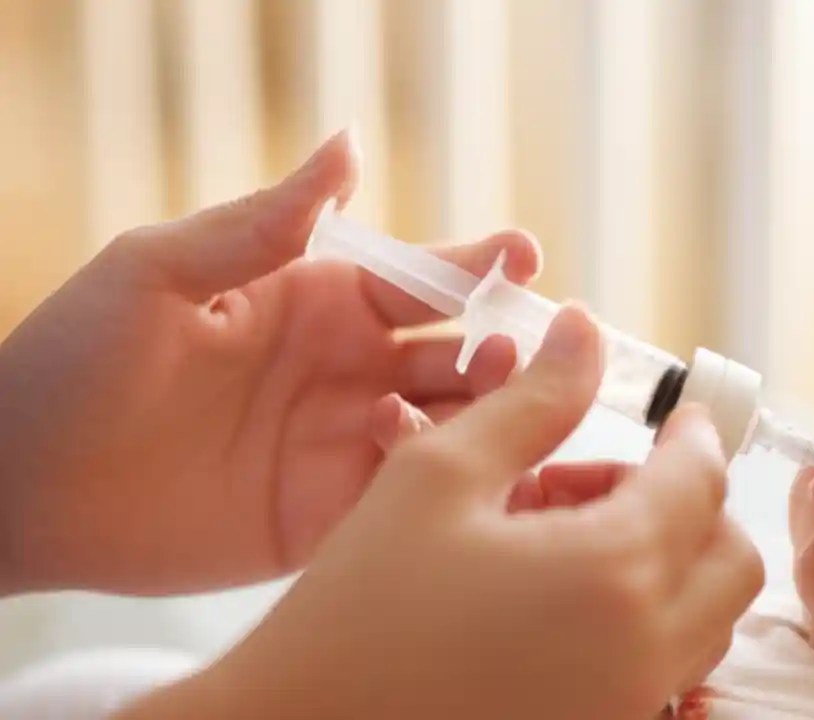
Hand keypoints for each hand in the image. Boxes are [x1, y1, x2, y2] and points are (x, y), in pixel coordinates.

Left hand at [0, 131, 536, 594]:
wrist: (17, 486)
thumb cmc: (73, 361)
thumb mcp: (160, 272)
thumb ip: (263, 222)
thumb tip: (349, 143)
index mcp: (317, 303)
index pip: (419, 279)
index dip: (475, 263)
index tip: (521, 252)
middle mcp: (344, 371)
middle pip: (453, 353)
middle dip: (497, 343)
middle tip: (510, 342)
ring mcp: (339, 445)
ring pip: (446, 423)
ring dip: (480, 406)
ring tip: (488, 388)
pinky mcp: (327, 517)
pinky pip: (402, 494)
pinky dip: (430, 473)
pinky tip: (417, 451)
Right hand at [119, 308, 763, 719]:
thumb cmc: (358, 608)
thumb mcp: (439, 476)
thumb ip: (531, 399)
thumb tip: (585, 335)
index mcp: (613, 574)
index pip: (701, 482)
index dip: (694, 433)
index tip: (677, 412)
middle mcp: (645, 652)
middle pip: (730, 558)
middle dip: (688, 502)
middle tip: (600, 480)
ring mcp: (629, 707)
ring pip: (706, 617)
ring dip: (665, 560)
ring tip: (564, 539)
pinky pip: (665, 668)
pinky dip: (642, 619)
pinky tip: (555, 600)